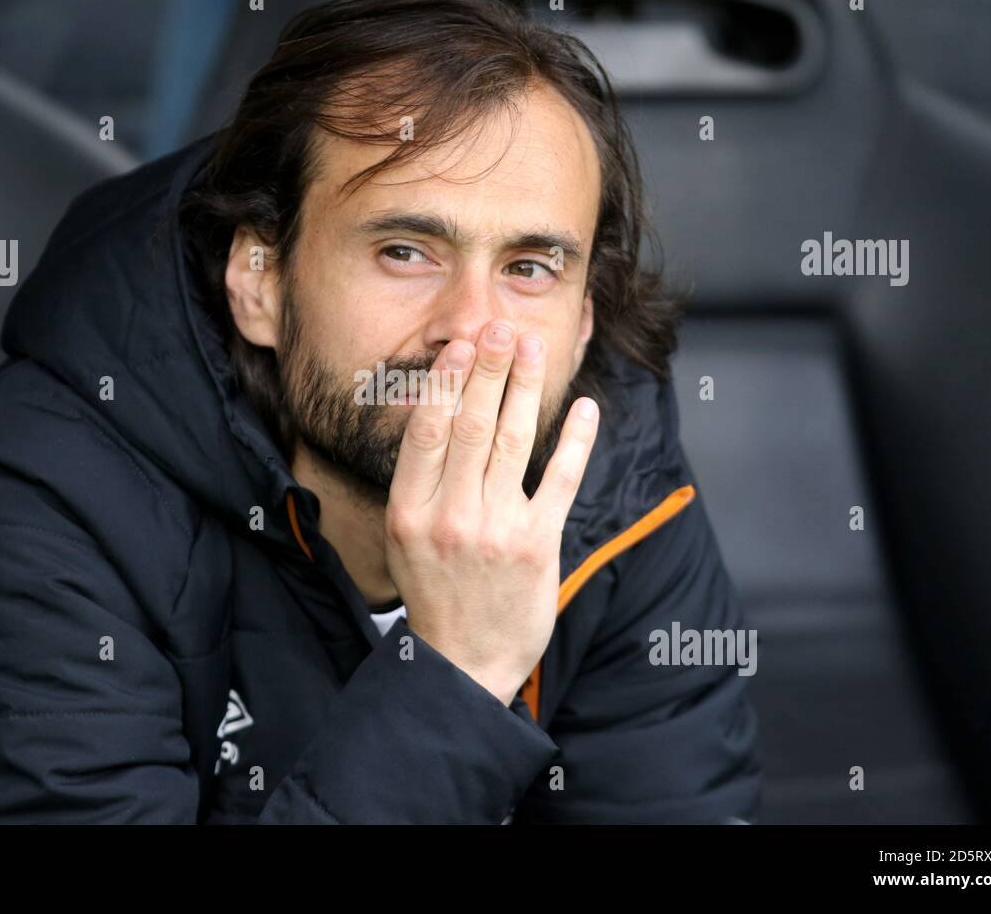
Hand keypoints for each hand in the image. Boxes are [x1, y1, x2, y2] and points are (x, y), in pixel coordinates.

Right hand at [384, 319, 599, 704]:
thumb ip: (420, 480)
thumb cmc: (435, 590)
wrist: (465, 663)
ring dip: (526, 389)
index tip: (461, 344)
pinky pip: (560, 480)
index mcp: (409, 512)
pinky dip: (576, 441)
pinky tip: (585, 407)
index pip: (429, 431)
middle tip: (500, 327)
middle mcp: (450, 517)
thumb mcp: (405, 537)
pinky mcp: (537, 545)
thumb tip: (439, 410)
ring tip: (534, 348)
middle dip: (489, 369)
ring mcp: (496, 531)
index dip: (447, 382)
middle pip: (473, 426)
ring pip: (514, 442)